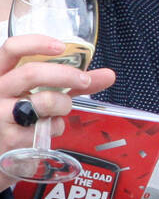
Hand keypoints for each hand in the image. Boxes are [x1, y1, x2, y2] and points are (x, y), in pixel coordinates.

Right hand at [0, 35, 114, 190]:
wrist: (4, 155)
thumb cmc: (21, 119)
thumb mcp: (41, 94)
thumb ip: (71, 84)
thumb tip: (107, 75)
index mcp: (0, 75)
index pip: (11, 49)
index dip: (36, 43)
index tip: (60, 47)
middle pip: (31, 73)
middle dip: (66, 75)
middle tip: (84, 80)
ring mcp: (0, 115)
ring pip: (43, 101)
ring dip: (63, 104)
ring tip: (61, 110)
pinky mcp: (10, 139)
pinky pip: (46, 127)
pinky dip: (57, 127)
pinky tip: (48, 130)